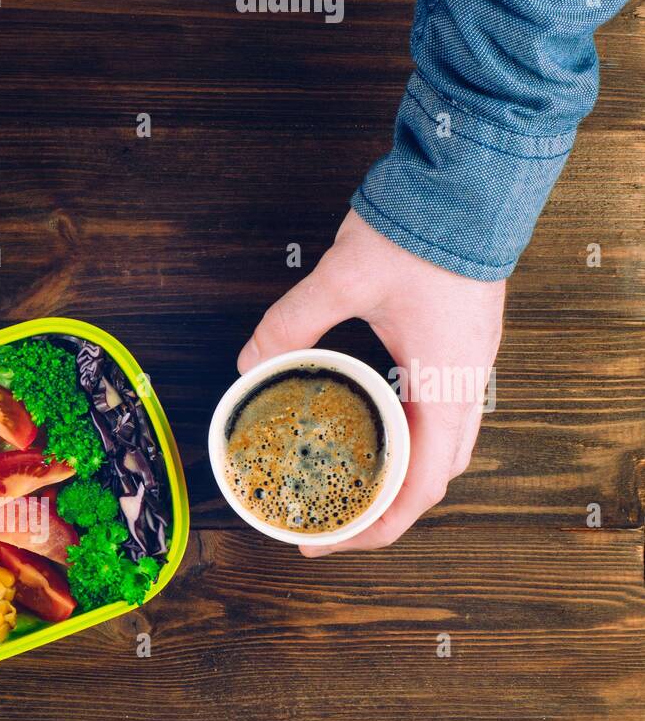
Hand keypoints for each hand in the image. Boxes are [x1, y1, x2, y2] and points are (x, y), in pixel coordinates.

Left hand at [237, 210, 503, 555]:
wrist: (471, 178)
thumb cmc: (422, 226)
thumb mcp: (343, 279)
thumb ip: (291, 323)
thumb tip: (249, 363)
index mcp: (446, 386)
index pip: (419, 488)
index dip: (374, 528)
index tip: (325, 542)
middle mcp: (465, 388)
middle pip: (431, 482)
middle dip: (381, 517)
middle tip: (327, 528)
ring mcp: (467, 371)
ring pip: (440, 454)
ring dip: (396, 483)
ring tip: (345, 495)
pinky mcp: (458, 352)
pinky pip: (438, 421)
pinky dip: (405, 446)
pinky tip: (368, 441)